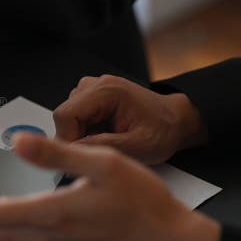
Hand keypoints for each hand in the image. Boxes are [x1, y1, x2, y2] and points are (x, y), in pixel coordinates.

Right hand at [53, 75, 207, 163]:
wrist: (176, 121)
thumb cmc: (163, 130)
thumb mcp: (138, 147)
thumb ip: (103, 146)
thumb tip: (74, 150)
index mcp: (108, 91)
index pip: (66, 114)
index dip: (67, 139)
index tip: (80, 155)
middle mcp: (97, 84)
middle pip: (64, 115)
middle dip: (73, 138)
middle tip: (95, 152)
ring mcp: (93, 89)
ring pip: (67, 116)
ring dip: (79, 134)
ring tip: (104, 142)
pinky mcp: (92, 96)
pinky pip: (75, 116)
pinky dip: (83, 130)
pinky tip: (102, 136)